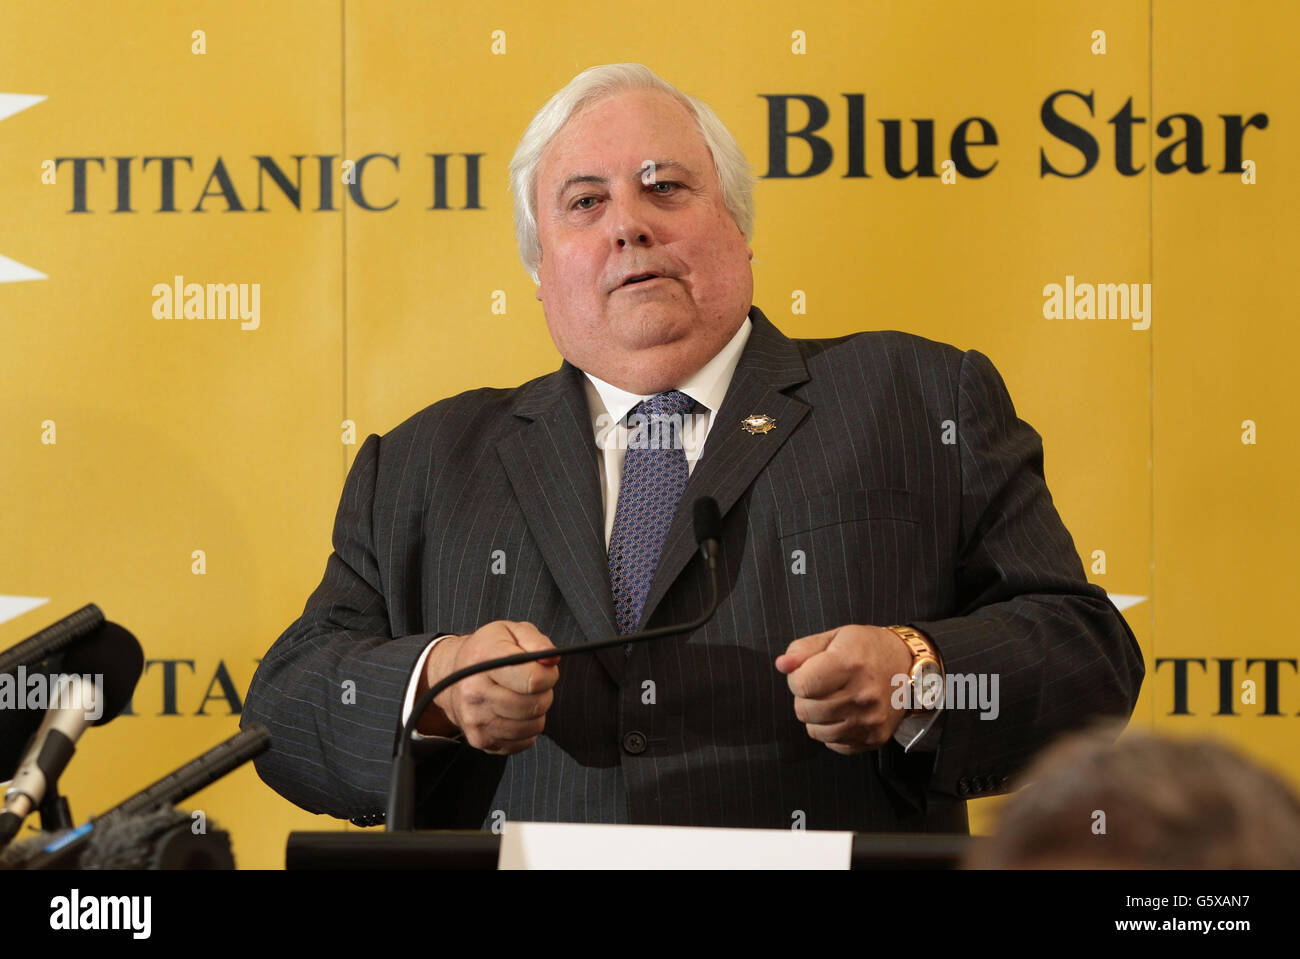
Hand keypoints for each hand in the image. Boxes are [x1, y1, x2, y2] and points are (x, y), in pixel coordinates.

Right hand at [416, 621, 559, 754]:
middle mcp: (474, 690)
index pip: (533, 679)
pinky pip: (524, 742)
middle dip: (544, 693)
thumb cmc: (488, 651)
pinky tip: (514, 712)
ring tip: (522, 696)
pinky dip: (527, 729)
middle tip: (533, 683)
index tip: (542, 669)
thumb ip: (536, 641)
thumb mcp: (510, 631)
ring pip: (532, 726)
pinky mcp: (479, 739)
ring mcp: (475, 719)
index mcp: (483, 658)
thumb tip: (552, 659)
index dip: (548, 675)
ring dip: (536, 712)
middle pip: (534, 705)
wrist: (451, 675)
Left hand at [775, 624, 912, 754]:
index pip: (801, 685)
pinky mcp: (874, 738)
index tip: (807, 671)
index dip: (796, 678)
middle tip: (822, 685)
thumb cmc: (868, 648)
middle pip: (804, 710)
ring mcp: (870, 720)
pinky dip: (832, 731)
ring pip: (815, 731)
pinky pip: (834, 744)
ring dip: (816, 716)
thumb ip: (803, 650)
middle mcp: (862, 695)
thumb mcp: (836, 637)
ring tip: (832, 698)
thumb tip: (782, 665)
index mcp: (850, 665)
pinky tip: (845, 713)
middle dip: (805, 697)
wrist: (910, 667)